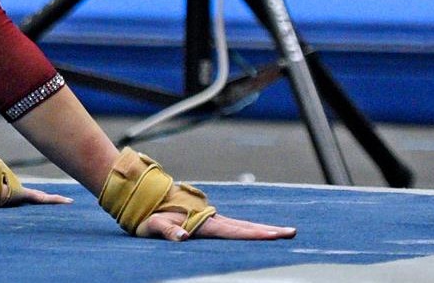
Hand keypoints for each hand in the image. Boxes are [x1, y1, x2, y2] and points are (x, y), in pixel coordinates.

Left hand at [138, 210, 295, 241]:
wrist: (141, 197)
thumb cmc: (146, 216)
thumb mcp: (153, 226)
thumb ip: (167, 231)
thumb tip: (183, 236)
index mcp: (202, 223)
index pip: (234, 231)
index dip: (255, 234)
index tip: (276, 235)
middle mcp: (210, 218)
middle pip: (244, 226)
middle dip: (268, 230)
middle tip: (292, 232)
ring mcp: (209, 217)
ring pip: (240, 225)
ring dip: (261, 229)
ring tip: (281, 233)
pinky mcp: (206, 219)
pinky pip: (232, 226)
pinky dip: (248, 229)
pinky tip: (256, 232)